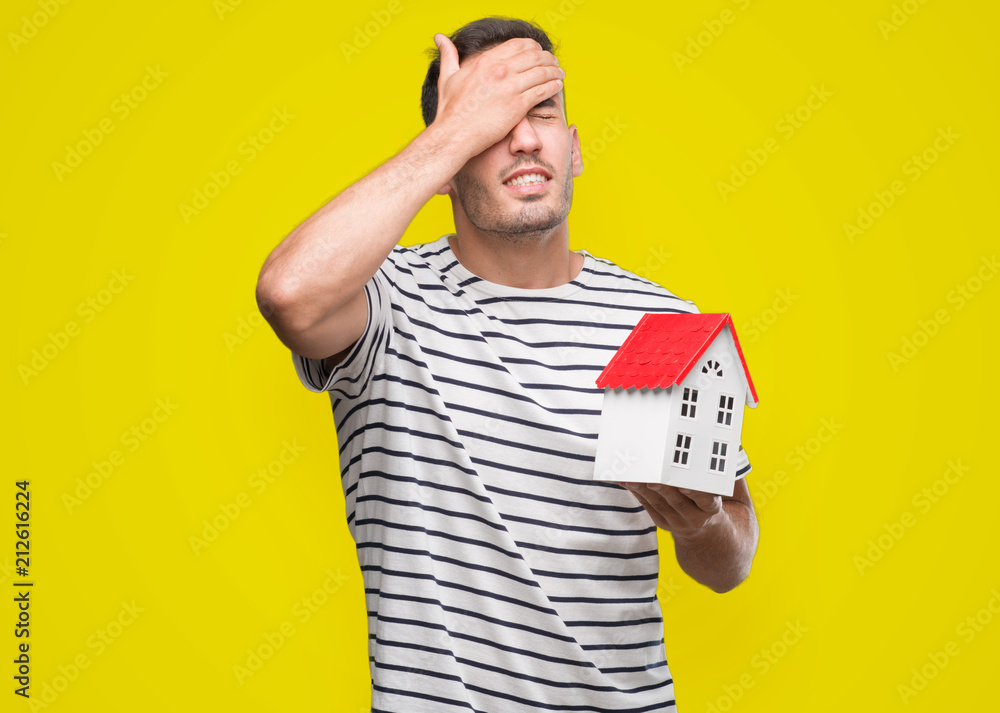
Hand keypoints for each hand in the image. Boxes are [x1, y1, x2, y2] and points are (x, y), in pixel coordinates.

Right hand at [432, 33, 564, 157]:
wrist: (454, 134)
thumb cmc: (449, 110)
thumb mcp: (447, 77)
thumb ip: (448, 56)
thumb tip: (440, 37)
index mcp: (485, 61)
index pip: (517, 45)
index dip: (532, 46)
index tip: (538, 51)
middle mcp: (499, 70)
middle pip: (533, 56)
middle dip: (547, 58)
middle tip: (554, 62)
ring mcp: (510, 87)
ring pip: (541, 72)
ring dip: (554, 71)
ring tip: (560, 73)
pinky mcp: (518, 105)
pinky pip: (542, 90)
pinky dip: (553, 86)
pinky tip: (557, 86)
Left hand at [619, 482, 724, 536]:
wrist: (704, 531)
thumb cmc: (711, 500)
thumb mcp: (720, 493)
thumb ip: (718, 476)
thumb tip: (726, 449)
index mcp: (712, 508)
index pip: (705, 500)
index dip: (694, 492)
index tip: (684, 485)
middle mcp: (694, 517)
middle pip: (677, 501)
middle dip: (663, 487)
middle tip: (651, 476)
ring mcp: (677, 522)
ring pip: (659, 504)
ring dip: (643, 489)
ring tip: (633, 477)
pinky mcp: (662, 523)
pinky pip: (648, 507)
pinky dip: (637, 493)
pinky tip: (628, 482)